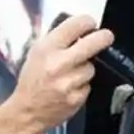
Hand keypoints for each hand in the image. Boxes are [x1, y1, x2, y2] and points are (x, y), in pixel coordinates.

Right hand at [11, 14, 114, 130]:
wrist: (27, 111)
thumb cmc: (32, 81)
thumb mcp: (36, 53)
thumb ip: (58, 40)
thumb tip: (81, 29)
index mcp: (47, 48)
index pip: (77, 24)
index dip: (87, 22)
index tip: (90, 24)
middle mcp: (58, 64)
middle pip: (94, 43)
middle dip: (104, 37)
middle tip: (106, 37)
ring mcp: (69, 82)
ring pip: (91, 67)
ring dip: (85, 68)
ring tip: (71, 74)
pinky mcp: (77, 97)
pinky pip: (88, 84)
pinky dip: (82, 85)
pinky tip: (70, 87)